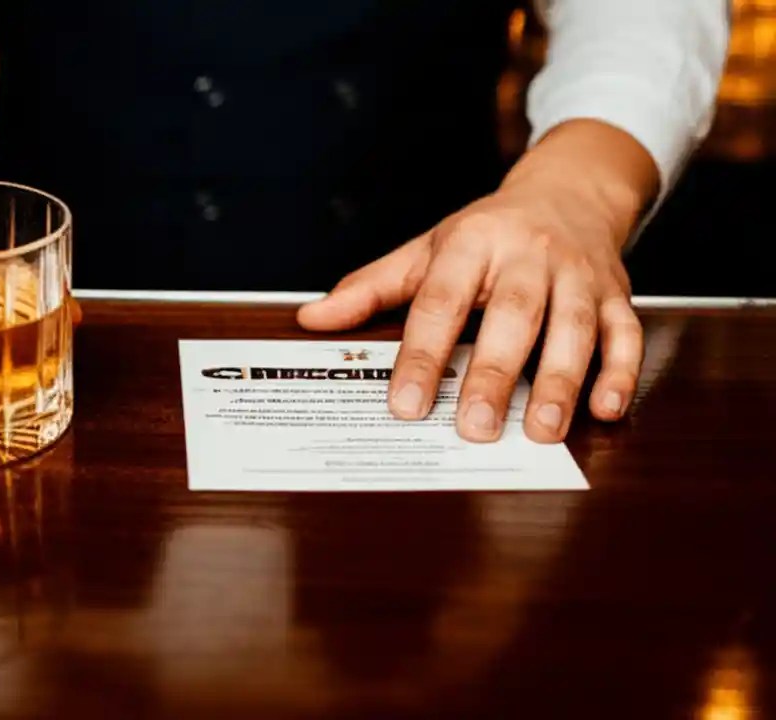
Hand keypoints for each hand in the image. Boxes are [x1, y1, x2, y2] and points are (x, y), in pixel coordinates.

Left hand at [297, 122, 653, 442]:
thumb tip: (311, 319)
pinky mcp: (616, 295)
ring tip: (541, 430)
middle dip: (494, 373)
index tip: (405, 404)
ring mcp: (578, 275)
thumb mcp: (425, 250)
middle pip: (511, 315)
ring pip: (573, 327)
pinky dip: (621, 371)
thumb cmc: (487, 233)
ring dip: (561, 381)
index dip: (421, 354)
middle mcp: (528, 255)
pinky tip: (606, 408)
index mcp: (471, 242)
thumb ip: (371, 289)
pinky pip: (626, 332)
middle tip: (475, 428)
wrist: (571, 191)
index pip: (440, 301)